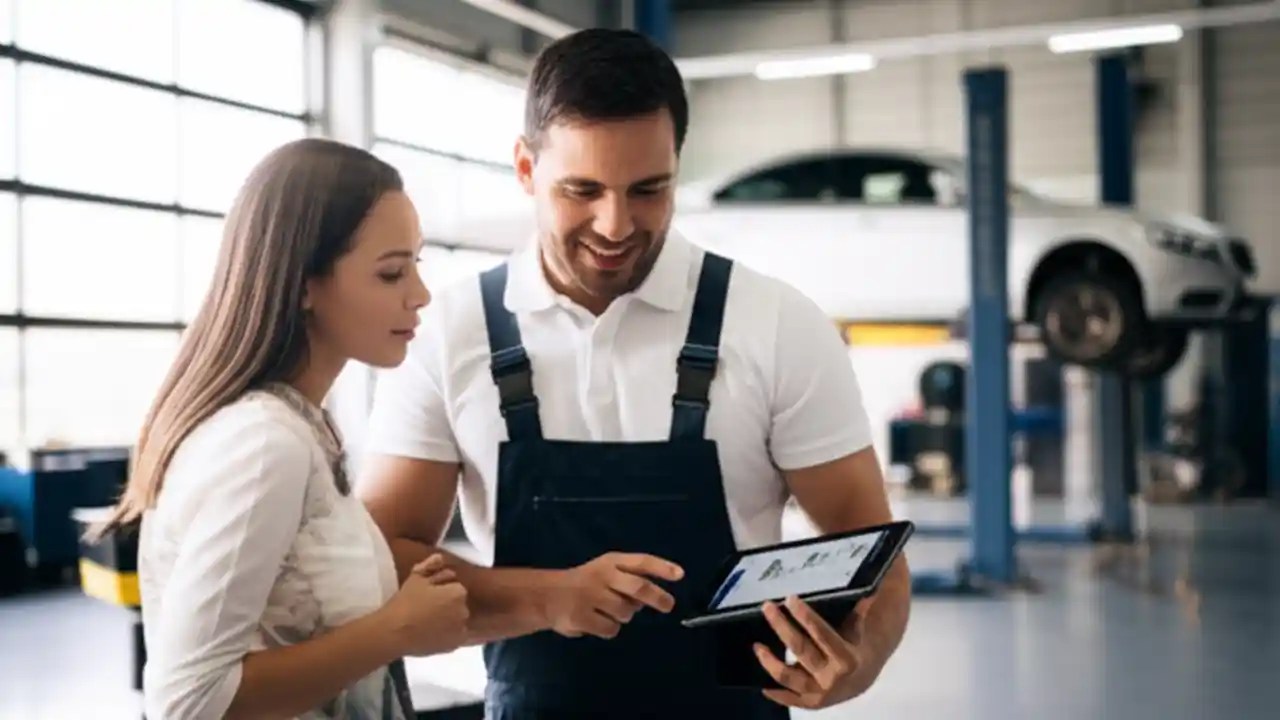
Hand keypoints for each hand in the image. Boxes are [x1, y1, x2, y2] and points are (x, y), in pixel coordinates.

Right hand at [381, 554, 469, 656]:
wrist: (394, 632)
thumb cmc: (405, 602)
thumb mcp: (415, 578)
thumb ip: (430, 565)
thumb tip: (440, 557)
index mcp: (458, 592)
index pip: (456, 588)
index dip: (441, 590)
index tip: (427, 594)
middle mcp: (464, 611)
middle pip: (458, 604)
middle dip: (447, 604)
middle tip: (426, 608)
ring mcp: (461, 630)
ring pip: (457, 620)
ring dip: (448, 619)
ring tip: (427, 622)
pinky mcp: (454, 646)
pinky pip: (454, 636)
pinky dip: (447, 634)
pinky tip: (431, 633)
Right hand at [544, 552, 684, 639]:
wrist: (546, 596)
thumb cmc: (584, 583)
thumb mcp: (606, 572)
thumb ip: (628, 581)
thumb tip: (651, 598)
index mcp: (610, 562)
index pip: (641, 562)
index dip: (661, 567)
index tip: (680, 574)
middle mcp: (603, 576)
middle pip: (638, 587)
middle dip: (657, 597)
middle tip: (668, 605)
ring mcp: (592, 597)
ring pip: (626, 613)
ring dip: (623, 615)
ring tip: (606, 610)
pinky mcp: (582, 617)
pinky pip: (610, 629)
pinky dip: (608, 628)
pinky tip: (595, 621)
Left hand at [753, 595, 875, 708]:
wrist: (863, 679)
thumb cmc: (856, 647)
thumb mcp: (858, 630)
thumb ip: (857, 613)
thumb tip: (865, 588)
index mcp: (847, 658)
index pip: (821, 633)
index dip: (805, 616)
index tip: (789, 599)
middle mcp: (832, 677)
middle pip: (800, 649)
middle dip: (781, 626)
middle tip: (767, 607)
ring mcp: (819, 693)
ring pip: (788, 676)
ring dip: (770, 661)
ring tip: (757, 646)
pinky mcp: (810, 703)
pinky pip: (789, 699)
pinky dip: (775, 693)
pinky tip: (761, 683)